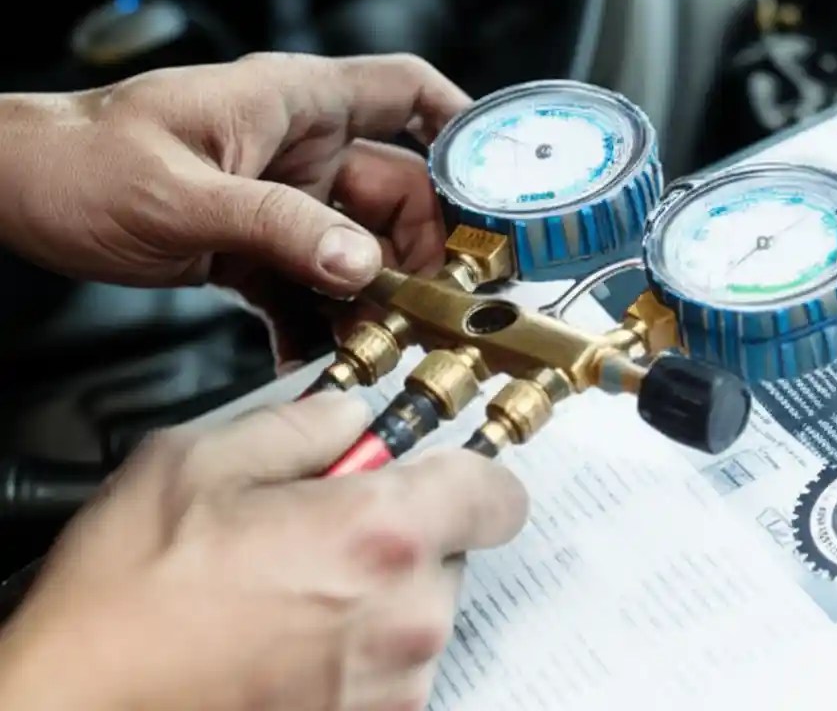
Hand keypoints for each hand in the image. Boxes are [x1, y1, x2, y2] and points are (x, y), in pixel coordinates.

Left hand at [0, 52, 469, 367]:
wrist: (18, 197)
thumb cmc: (79, 163)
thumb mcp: (182, 194)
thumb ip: (277, 227)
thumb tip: (357, 260)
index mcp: (289, 104)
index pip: (404, 92)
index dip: (462, 126)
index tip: (497, 177)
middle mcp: (295, 149)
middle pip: (398, 190)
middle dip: (420, 249)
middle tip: (429, 300)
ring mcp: (279, 199)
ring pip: (358, 247)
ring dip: (373, 296)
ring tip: (377, 340)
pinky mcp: (256, 246)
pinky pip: (312, 284)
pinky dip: (321, 321)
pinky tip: (321, 353)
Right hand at [0, 393, 527, 709]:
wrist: (79, 708)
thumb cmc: (126, 602)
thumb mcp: (198, 463)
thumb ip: (300, 424)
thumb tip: (351, 416)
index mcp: (380, 535)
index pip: (497, 492)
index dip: (467, 473)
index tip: (437, 473)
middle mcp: (406, 617)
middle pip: (450, 551)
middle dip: (397, 534)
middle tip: (317, 533)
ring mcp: (393, 684)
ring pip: (419, 611)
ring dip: (374, 595)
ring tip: (285, 593)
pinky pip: (392, 667)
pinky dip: (356, 650)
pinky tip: (283, 638)